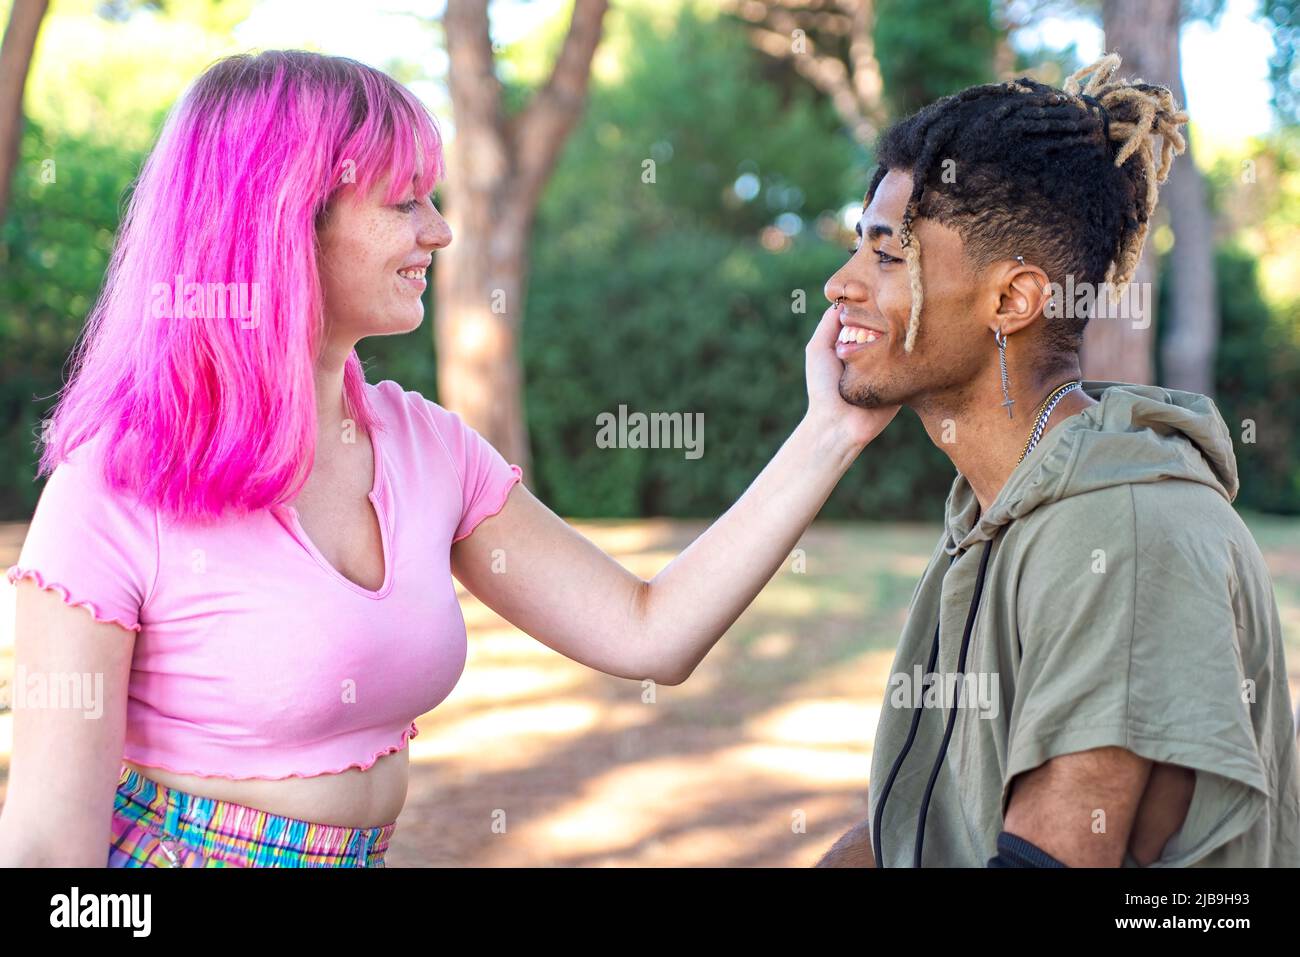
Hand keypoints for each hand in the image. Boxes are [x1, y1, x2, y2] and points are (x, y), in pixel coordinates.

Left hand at [804, 303, 899, 449]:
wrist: (838, 424)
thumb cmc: (823, 386)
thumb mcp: (818, 349)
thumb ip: (828, 324)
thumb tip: (844, 300)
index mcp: (857, 344)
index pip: (870, 316)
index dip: (871, 306)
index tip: (877, 295)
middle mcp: (876, 353)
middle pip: (889, 326)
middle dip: (888, 319)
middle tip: (892, 314)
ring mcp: (891, 367)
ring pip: (903, 342)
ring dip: (901, 336)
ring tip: (900, 330)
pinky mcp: (905, 382)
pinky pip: (914, 363)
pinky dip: (912, 354)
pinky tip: (911, 345)